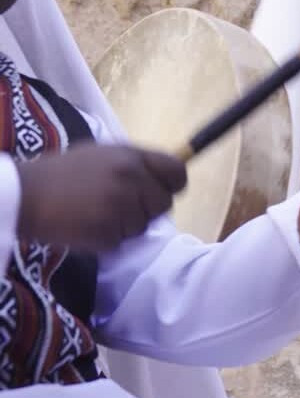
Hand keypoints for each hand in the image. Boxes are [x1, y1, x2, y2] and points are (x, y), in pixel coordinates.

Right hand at [15, 143, 186, 251]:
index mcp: (130, 156)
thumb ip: (135, 165)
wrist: (24, 195)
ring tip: (95, 212)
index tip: (163, 191)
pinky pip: (121, 241)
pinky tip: (86, 225)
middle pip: (164, 204)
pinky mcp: (107, 231)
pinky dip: (107, 238)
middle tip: (119, 206)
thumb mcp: (102, 155)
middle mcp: (130, 178)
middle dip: (146, 209)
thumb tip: (165, 179)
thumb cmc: (64, 174)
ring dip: (125, 225)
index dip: (173, 184)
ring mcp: (119, 206)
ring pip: (143, 226)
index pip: (176, 172)